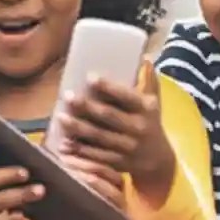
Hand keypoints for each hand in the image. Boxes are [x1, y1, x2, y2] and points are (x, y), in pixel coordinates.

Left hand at [56, 60, 175, 203]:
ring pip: (99, 137)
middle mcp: (138, 128)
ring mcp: (128, 147)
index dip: (108, 87)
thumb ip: (149, 80)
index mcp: (146, 109)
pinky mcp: (118, 163)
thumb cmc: (151, 123)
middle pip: (109, 116)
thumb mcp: (155, 102)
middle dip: (86, 107)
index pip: (126, 96)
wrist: (158, 160)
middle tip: (68, 96)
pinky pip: (96, 157)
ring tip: (60, 117)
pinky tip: (64, 144)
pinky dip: (79, 151)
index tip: (90, 77)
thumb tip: (146, 56)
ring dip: (78, 128)